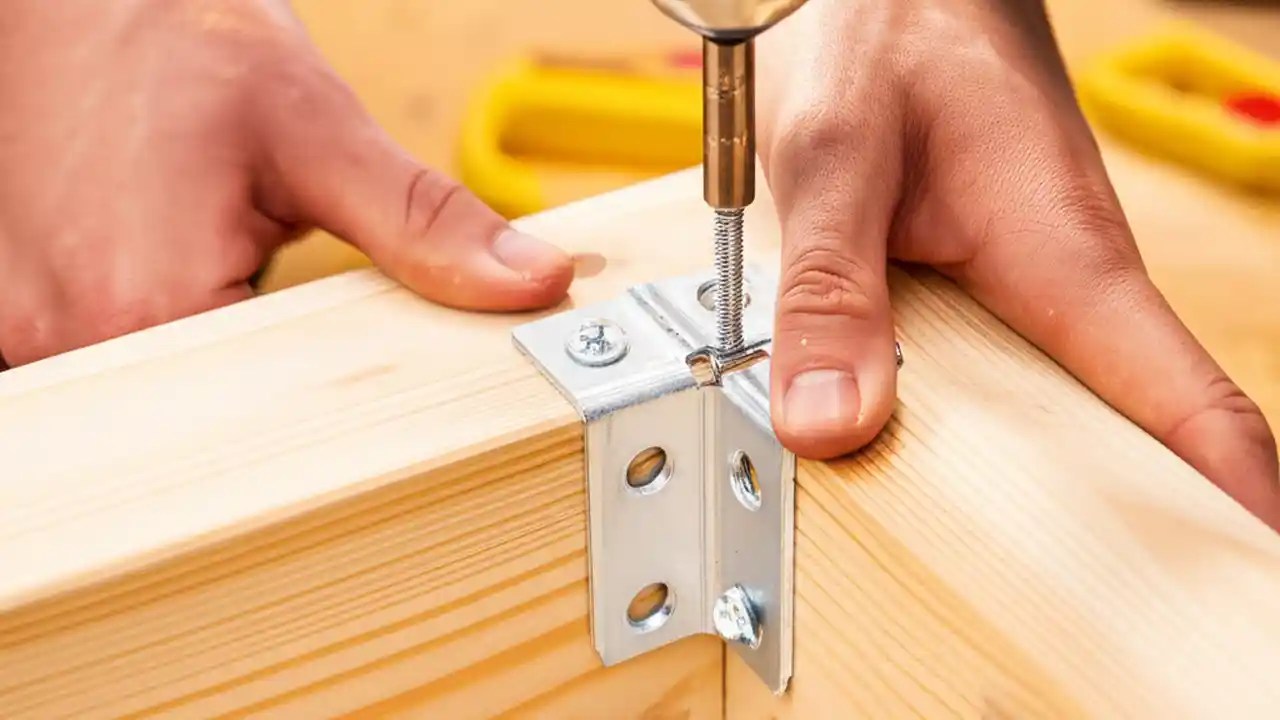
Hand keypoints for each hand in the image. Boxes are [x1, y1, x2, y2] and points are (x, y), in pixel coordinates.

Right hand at [0, 0, 573, 367]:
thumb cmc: (175, 43)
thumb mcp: (318, 131)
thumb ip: (426, 223)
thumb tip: (535, 277)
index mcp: (146, 306)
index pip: (279, 425)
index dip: (352, 409)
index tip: (393, 378)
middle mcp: (73, 342)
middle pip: (224, 423)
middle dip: (286, 387)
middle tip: (315, 320)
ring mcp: (33, 337)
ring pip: (170, 405)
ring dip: (226, 366)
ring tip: (243, 283)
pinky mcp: (19, 320)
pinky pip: (122, 373)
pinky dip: (175, 342)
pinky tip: (195, 282)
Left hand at [756, 0, 1278, 527]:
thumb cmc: (888, 27)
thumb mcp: (836, 153)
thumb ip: (833, 288)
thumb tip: (830, 426)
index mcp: (1055, 249)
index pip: (1175, 391)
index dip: (1227, 487)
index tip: (1250, 559)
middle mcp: (1063, 272)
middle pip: (1121, 423)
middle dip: (1124, 516)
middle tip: (1111, 601)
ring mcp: (1031, 276)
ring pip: (1050, 400)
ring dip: (1037, 474)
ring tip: (1022, 563)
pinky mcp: (988, 273)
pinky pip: (997, 366)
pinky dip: (974, 418)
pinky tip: (929, 453)